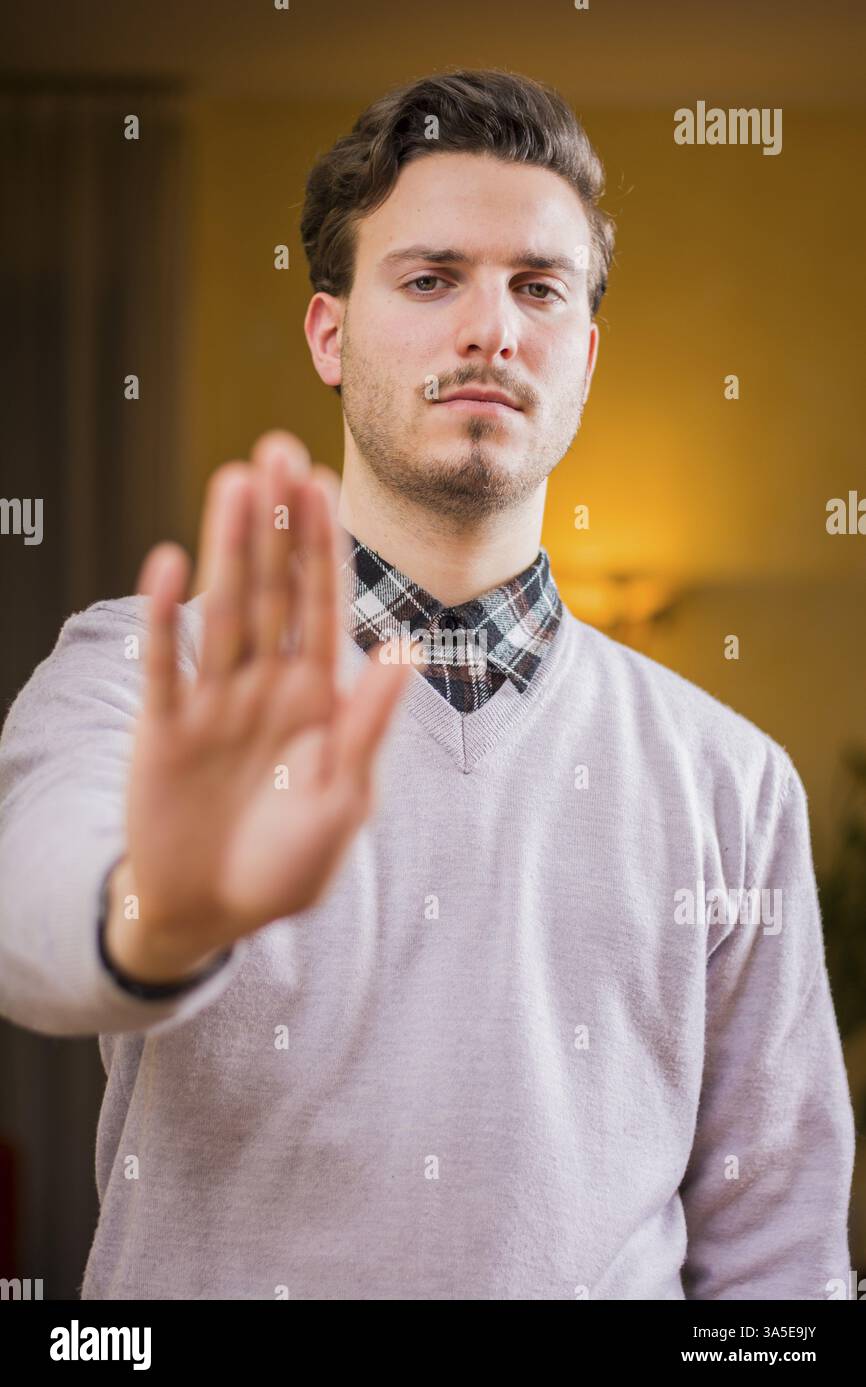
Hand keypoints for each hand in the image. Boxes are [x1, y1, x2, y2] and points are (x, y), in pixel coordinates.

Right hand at [108, 432, 411, 980]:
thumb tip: (403, 648)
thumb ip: (367, 724)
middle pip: (273, 588)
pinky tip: (170, 564)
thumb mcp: (342, 800)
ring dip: (228, 547)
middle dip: (277, 523)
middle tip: (275, 448)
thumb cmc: (287, 864)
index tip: (324, 483)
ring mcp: (215, 699)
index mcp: (318, 696)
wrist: (212, 911)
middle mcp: (267, 683)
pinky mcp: (164, 724)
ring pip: (224, 609)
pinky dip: (165, 617)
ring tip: (233, 482)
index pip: (323, 605)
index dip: (323, 546)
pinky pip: (166, 662)